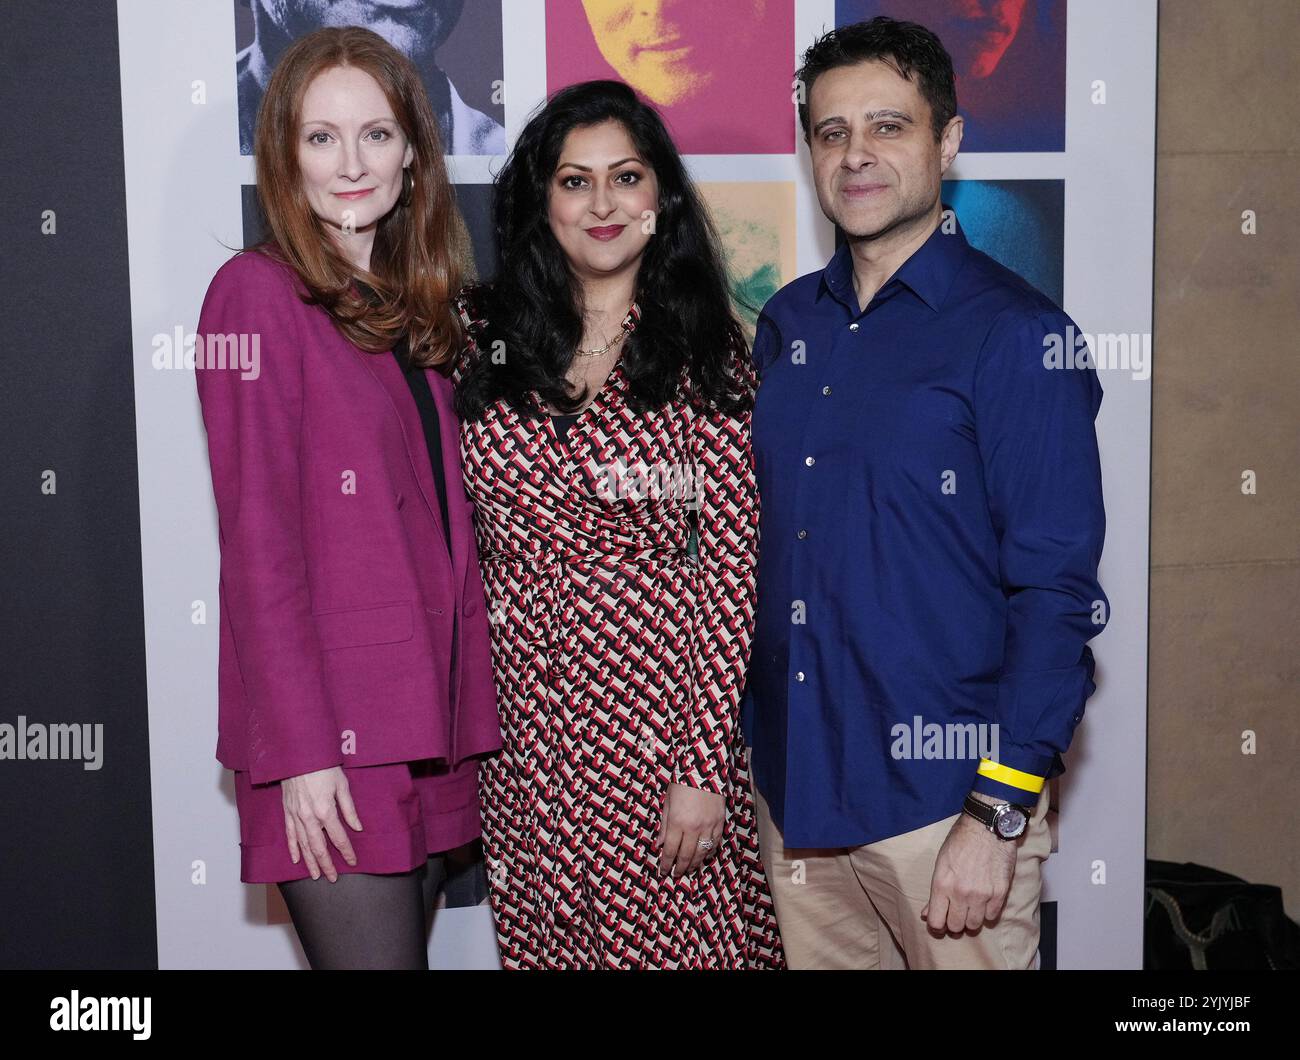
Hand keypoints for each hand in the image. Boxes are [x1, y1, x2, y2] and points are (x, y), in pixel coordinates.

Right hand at [281, 766, 362, 881]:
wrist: (298, 755)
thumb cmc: (323, 767)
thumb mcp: (342, 785)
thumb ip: (349, 809)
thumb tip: (357, 827)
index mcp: (326, 811)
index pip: (339, 837)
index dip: (347, 851)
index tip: (353, 861)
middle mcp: (309, 817)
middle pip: (319, 847)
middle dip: (327, 864)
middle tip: (333, 878)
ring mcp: (296, 816)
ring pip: (304, 845)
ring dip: (310, 861)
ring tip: (316, 876)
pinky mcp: (287, 812)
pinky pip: (290, 834)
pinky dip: (293, 848)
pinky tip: (296, 859)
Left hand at [656, 782, 723, 877]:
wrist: (704, 769)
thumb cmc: (681, 782)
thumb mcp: (667, 802)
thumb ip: (664, 825)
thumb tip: (660, 844)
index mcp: (677, 822)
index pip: (670, 850)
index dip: (666, 864)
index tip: (663, 872)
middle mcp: (693, 828)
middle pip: (686, 855)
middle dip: (679, 868)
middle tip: (675, 875)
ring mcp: (708, 826)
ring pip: (701, 853)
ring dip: (694, 864)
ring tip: (688, 869)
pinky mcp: (720, 822)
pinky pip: (715, 843)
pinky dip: (709, 853)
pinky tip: (704, 857)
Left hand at [920, 801, 1017, 934]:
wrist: (987, 827)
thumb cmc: (960, 841)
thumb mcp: (941, 863)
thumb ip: (935, 891)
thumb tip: (926, 913)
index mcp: (942, 884)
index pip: (936, 922)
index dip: (936, 926)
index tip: (940, 923)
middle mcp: (961, 894)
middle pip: (956, 927)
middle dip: (954, 923)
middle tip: (956, 914)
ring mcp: (982, 895)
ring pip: (975, 925)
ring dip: (971, 919)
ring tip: (970, 908)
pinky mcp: (1000, 893)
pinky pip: (992, 917)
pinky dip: (987, 913)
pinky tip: (984, 902)